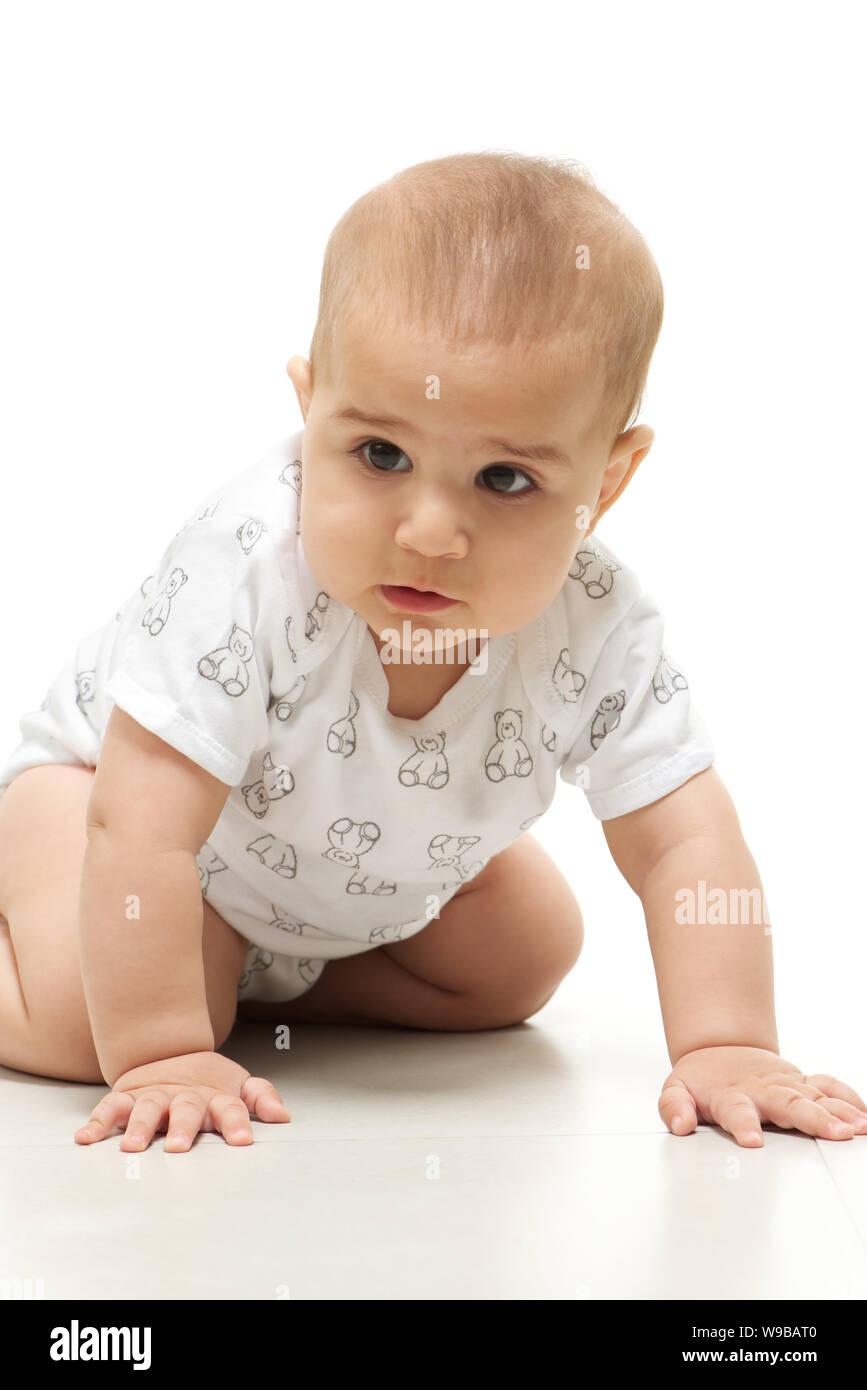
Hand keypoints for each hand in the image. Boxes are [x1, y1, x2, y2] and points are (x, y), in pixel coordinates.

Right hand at [73, 1050, 290, 1151]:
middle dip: (183, 1128)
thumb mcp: (238, 1085)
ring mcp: (154, 1096)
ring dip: (139, 1127)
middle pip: (186, 1109)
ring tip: (132, 1147)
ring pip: (147, 1108)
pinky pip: (110, 1107)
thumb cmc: (207, 1082)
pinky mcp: (127, 1097)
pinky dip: (98, 1122)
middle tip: (179, 1148)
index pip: (230, 1109)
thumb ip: (261, 1098)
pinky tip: (86, 1138)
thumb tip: (283, 1116)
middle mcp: (183, 1096)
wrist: (168, 1049)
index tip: (244, 1141)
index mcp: (214, 1097)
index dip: (238, 1124)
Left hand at [659, 1046, 866, 1146]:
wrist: (718, 1047)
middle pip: (789, 1104)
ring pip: (815, 1096)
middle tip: (835, 1134)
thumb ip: (674, 1108)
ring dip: (838, 1112)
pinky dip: (847, 1097)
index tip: (752, 1141)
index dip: (743, 1125)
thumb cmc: (701, 1077)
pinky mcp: (800, 1082)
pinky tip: (864, 1115)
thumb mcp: (676, 1090)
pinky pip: (827, 1085)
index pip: (736, 1111)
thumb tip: (680, 1125)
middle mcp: (762, 1089)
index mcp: (731, 1095)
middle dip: (813, 1119)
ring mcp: (785, 1084)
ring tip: (857, 1128)